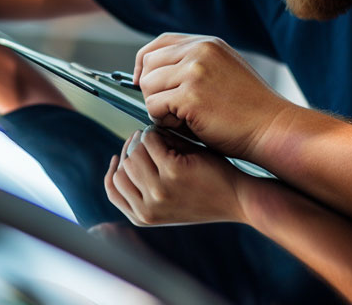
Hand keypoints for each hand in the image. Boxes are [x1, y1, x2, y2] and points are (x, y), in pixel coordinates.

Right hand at [104, 126, 249, 225]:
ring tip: (157, 136)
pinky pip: (151, 141)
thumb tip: (124, 153)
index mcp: (143, 217)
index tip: (122, 155)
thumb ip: (145, 182)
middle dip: (131, 150)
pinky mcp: (173, 171)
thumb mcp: (169, 197)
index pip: (112, 189)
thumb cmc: (206, 193)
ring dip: (142, 140)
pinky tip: (169, 134)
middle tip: (144, 138)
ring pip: (134, 153)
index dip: (116, 168)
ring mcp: (160, 190)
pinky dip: (157, 133)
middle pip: (122, 168)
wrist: (238, 198)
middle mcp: (148, 208)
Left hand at [133, 33, 293, 159]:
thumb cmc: (249, 110)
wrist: (272, 128)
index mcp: (207, 44)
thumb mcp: (223, 73)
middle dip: (151, 90)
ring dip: (157, 107)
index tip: (141, 82)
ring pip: (148, 86)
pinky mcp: (190, 95)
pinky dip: (163, 121)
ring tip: (182, 119)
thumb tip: (152, 75)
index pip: (159, 43)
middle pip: (148, 64)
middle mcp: (200, 51)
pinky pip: (153, 107)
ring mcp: (194, 71)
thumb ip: (194, 66)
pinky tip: (186, 126)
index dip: (145, 63)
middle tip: (171, 110)